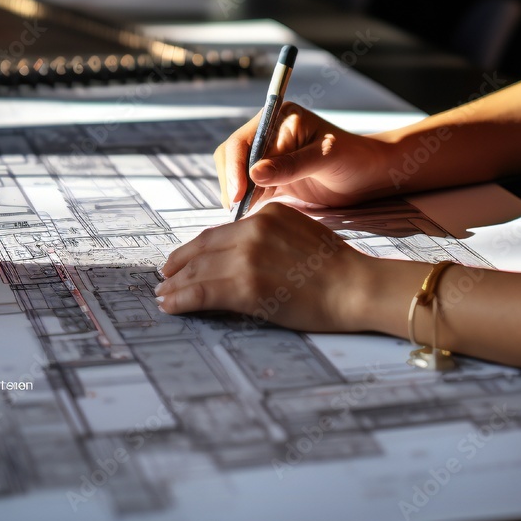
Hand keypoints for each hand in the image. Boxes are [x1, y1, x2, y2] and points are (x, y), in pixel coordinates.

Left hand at [157, 202, 377, 330]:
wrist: (356, 287)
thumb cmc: (337, 269)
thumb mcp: (301, 234)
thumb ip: (271, 237)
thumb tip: (243, 255)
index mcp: (267, 214)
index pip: (220, 232)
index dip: (196, 248)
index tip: (183, 259)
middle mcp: (253, 229)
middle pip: (203, 248)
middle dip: (179, 264)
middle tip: (165, 277)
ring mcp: (247, 257)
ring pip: (197, 270)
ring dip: (175, 285)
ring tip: (164, 295)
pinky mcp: (245, 286)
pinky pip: (200, 292)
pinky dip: (180, 299)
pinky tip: (171, 305)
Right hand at [214, 102, 388, 210]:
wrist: (369, 174)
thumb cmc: (354, 157)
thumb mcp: (325, 157)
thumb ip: (290, 165)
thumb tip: (254, 174)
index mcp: (279, 118)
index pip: (244, 141)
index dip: (236, 168)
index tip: (239, 194)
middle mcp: (269, 134)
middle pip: (233, 157)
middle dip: (233, 183)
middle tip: (239, 211)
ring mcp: (269, 156)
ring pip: (238, 175)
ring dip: (238, 195)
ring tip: (245, 216)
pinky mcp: (272, 177)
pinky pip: (250, 189)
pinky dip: (247, 203)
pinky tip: (251, 216)